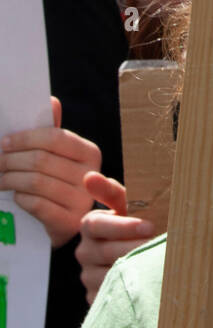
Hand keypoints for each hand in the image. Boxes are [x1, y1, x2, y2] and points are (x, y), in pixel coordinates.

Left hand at [0, 97, 99, 247]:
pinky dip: (21, 198)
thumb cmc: (57, 183)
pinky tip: (16, 196)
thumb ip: (51, 132)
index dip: (25, 138)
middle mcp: (90, 175)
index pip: (55, 138)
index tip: (4, 142)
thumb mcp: (57, 157)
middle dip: (12, 160)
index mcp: (89, 152)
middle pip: (42, 160)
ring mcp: (81, 200)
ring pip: (36, 182)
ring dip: (11, 179)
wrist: (65, 225)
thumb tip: (51, 101)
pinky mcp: (69, 221)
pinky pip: (37, 204)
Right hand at [76, 172, 155, 304]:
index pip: (96, 225)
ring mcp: (88, 276)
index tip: (149, 226)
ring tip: (154, 263)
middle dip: (133, 247)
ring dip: (134, 269)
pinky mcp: (95, 299)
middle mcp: (84, 251)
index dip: (123, 226)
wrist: (143, 256)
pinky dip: (129, 290)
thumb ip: (111, 192)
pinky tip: (146, 283)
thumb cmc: (138, 226)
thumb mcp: (128, 206)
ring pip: (108, 275)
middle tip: (156, 245)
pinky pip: (110, 296)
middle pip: (104, 251)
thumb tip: (89, 176)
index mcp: (90, 226)